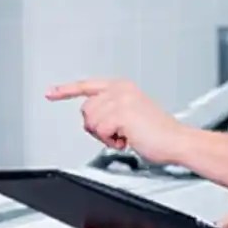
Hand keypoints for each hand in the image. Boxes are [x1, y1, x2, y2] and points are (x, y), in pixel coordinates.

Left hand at [46, 78, 190, 163]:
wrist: (177, 141)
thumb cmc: (158, 133)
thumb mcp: (131, 113)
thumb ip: (110, 109)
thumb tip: (91, 118)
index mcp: (122, 86)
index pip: (87, 85)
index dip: (65, 90)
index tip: (50, 92)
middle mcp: (120, 89)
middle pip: (85, 110)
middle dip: (97, 127)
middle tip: (118, 133)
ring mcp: (120, 100)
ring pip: (91, 122)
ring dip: (105, 136)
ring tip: (126, 135)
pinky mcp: (121, 113)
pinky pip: (100, 131)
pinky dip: (111, 141)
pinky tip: (127, 139)